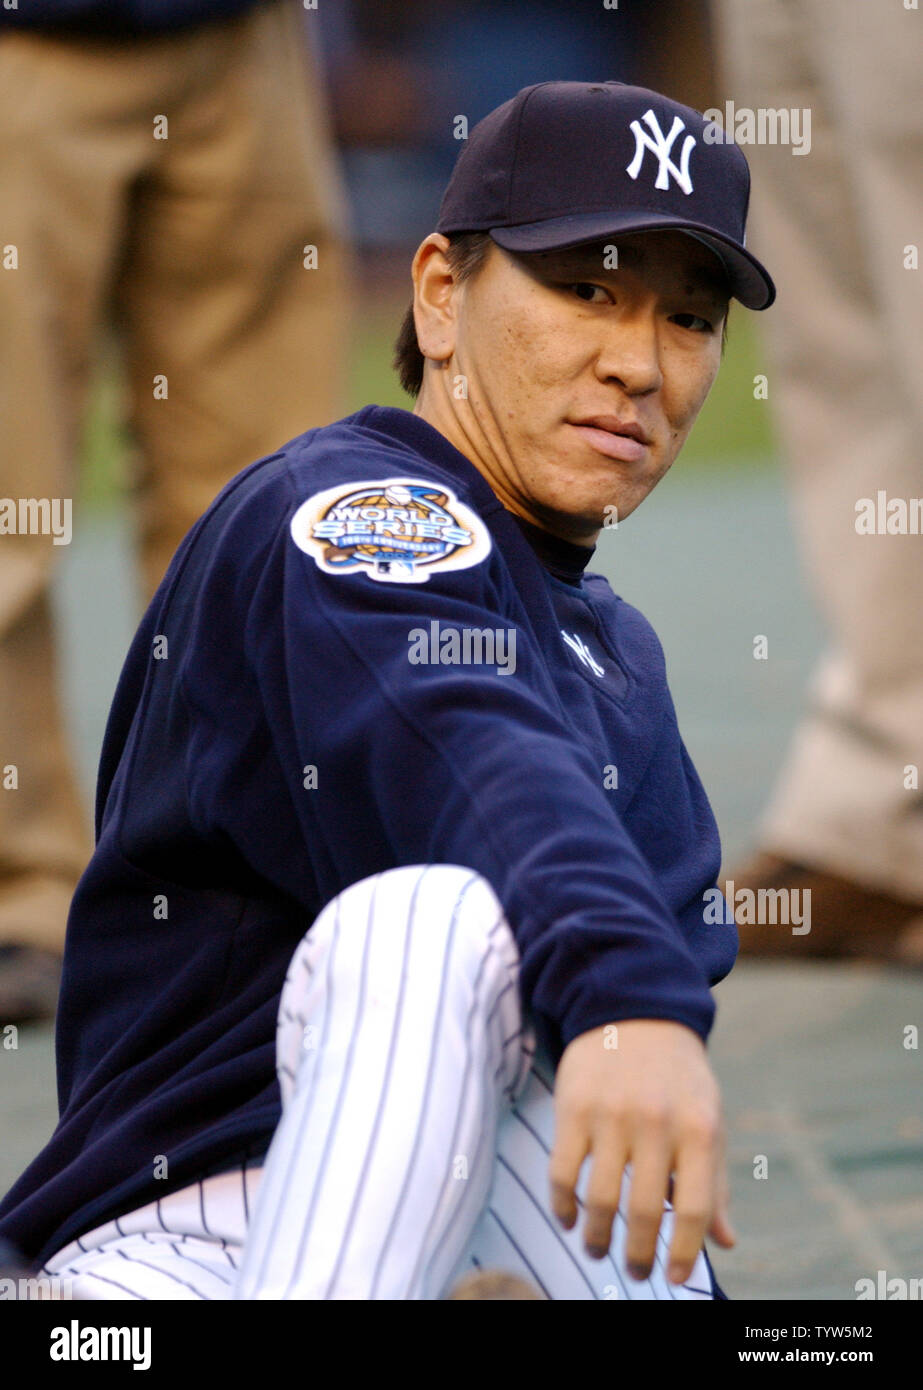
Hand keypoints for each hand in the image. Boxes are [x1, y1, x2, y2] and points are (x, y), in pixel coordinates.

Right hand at [548, 1018, 734, 1283]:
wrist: (635, 1009)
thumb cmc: (678, 1077)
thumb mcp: (708, 1120)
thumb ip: (714, 1181)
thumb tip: (726, 1242)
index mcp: (698, 1129)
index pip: (694, 1208)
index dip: (683, 1252)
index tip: (674, 1278)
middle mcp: (657, 1123)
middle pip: (644, 1211)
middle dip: (638, 1255)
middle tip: (634, 1272)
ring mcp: (612, 1115)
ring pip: (601, 1199)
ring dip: (597, 1237)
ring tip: (597, 1249)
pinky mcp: (574, 1107)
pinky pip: (563, 1172)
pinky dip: (563, 1205)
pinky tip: (568, 1218)